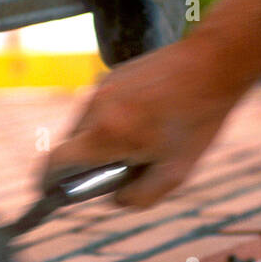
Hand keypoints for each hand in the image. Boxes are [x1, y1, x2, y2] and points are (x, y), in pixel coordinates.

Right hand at [46, 37, 246, 207]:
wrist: (213, 63)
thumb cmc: (196, 122)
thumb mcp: (173, 175)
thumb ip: (136, 197)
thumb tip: (112, 197)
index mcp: (105, 135)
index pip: (54, 162)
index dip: (47, 182)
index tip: (48, 194)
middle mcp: (95, 107)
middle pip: (69, 146)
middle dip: (83, 165)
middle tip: (115, 173)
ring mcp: (101, 87)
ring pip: (84, 127)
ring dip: (98, 142)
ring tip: (139, 145)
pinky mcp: (112, 75)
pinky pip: (98, 109)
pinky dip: (110, 122)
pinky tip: (143, 123)